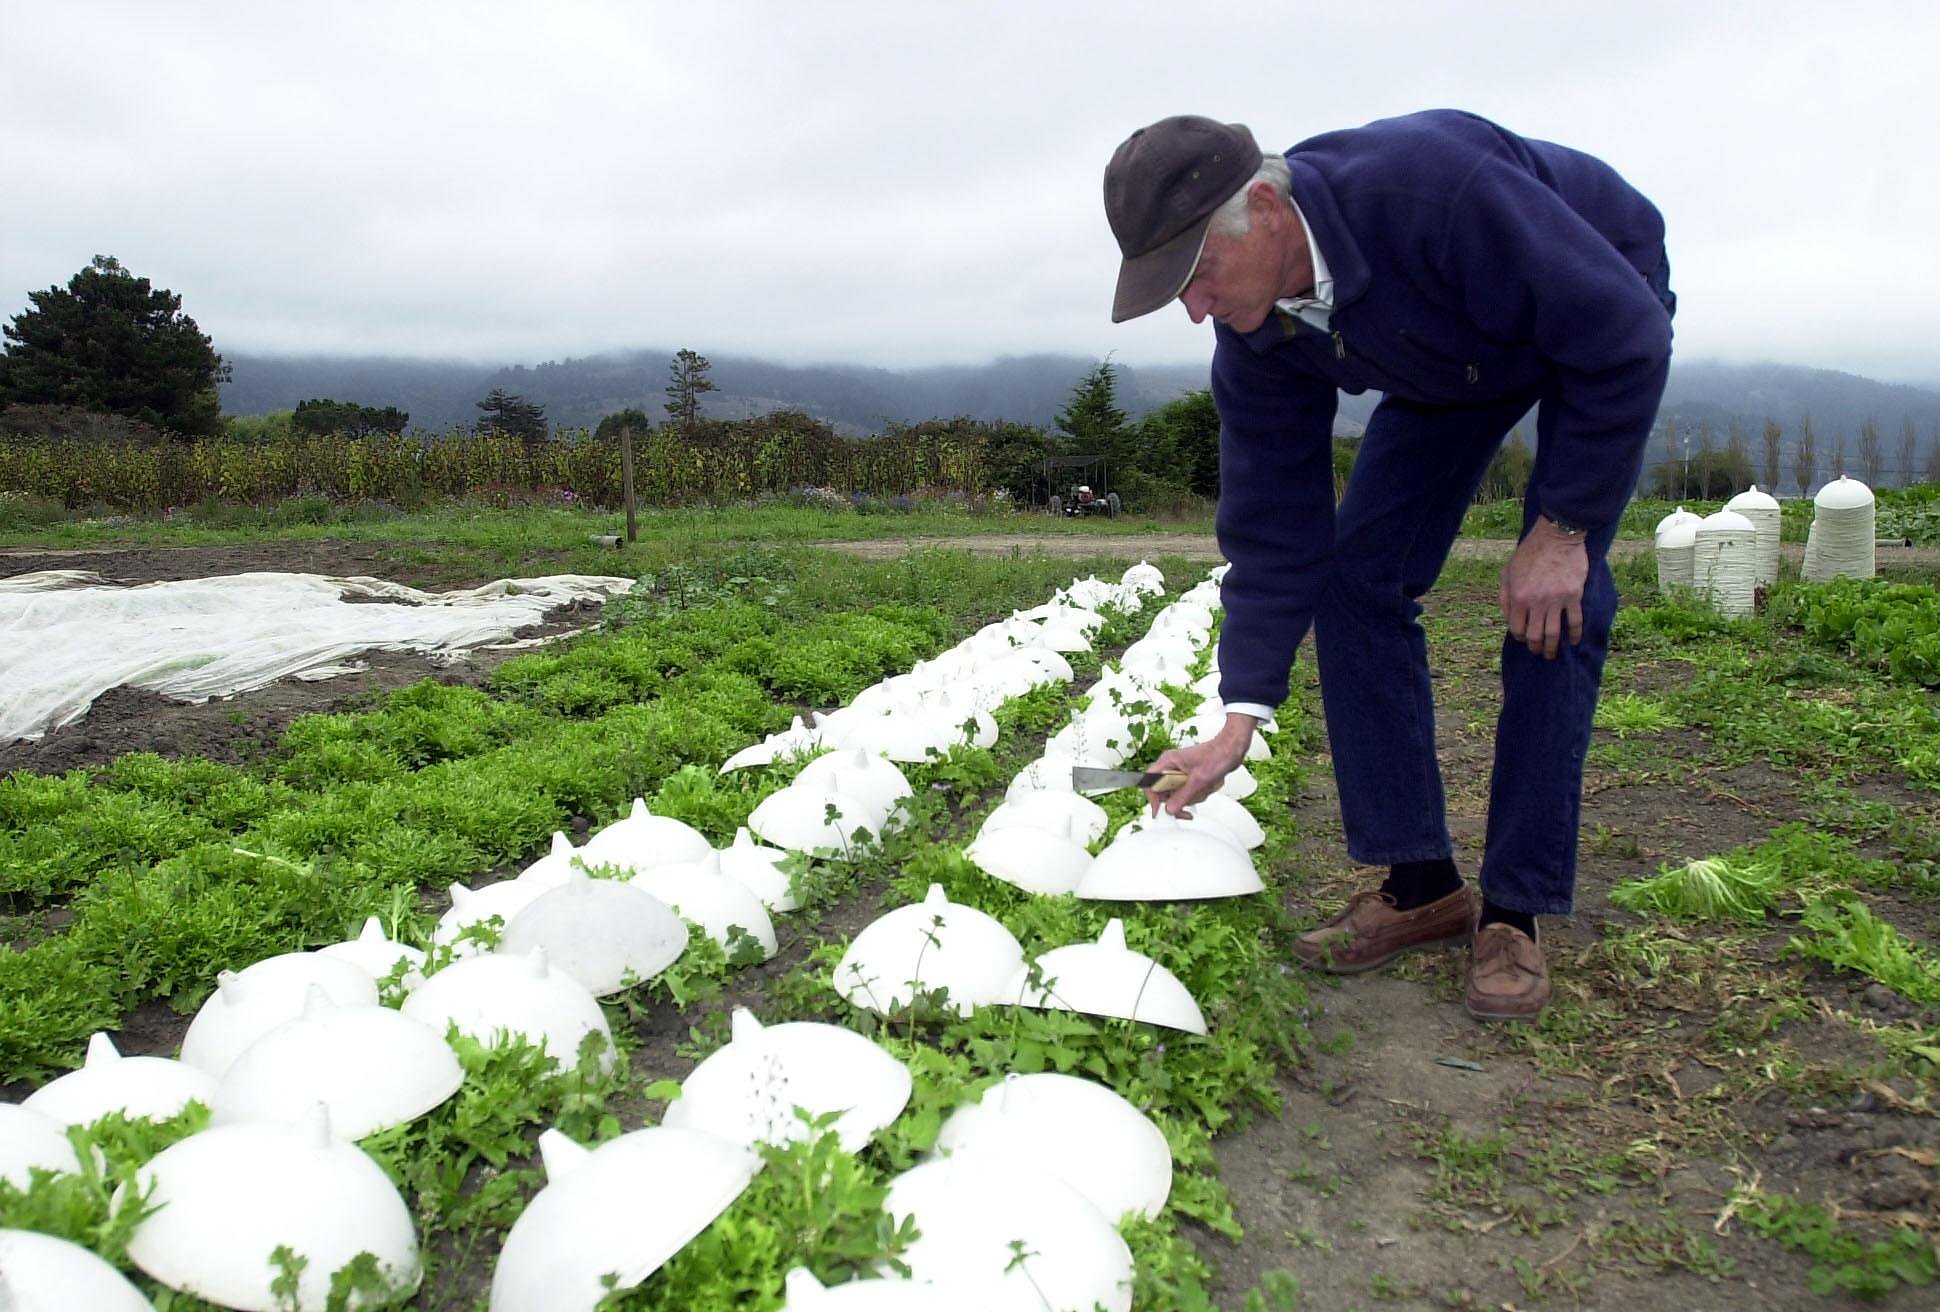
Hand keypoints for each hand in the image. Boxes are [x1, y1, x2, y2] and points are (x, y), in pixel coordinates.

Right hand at [1142, 713, 1255, 814]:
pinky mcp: (1188, 776)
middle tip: (1186, 810)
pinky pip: (1186, 792)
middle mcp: (1171, 766)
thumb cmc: (1217, 755)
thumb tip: (1170, 809)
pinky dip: (1196, 794)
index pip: (1150, 782)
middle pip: (1163, 791)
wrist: (1231, 749)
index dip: (1153, 798)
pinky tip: (1206, 787)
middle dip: (1177, 800)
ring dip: (1190, 797)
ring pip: (1176, 794)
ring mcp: (1179, 772)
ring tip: (1203, 789)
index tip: (1161, 810)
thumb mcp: (1199, 780)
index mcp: (1168, 761)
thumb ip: (1183, 796)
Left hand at [1499, 517, 1588, 658]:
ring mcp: (1556, 600)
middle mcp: (1536, 602)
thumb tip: (1508, 617)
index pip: (1517, 629)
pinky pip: (1575, 621)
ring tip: (1552, 653)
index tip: (1524, 638)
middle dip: (1536, 648)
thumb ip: (1505, 595)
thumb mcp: (1508, 571)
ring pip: (1554, 634)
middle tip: (1539, 652)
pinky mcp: (1574, 596)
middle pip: (1535, 636)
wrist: (1557, 536)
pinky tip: (1573, 641)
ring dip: (1552, 648)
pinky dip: (1574, 635)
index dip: (1520, 637)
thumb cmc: (1530, 552)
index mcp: (1518, 597)